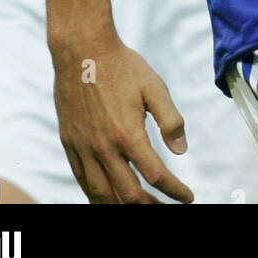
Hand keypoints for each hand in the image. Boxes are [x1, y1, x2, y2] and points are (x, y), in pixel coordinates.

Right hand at [52, 36, 193, 203]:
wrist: (81, 51)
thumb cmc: (121, 66)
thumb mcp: (153, 86)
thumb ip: (170, 119)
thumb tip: (182, 150)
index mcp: (128, 134)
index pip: (156, 175)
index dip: (175, 191)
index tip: (187, 197)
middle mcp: (104, 147)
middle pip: (129, 195)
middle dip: (151, 206)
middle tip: (165, 206)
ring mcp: (84, 148)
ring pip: (102, 195)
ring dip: (123, 206)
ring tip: (141, 206)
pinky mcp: (70, 144)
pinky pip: (83, 181)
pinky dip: (98, 196)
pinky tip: (109, 197)